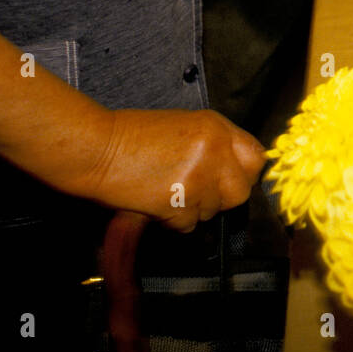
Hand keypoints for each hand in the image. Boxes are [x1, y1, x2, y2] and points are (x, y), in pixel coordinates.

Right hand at [76, 109, 265, 231]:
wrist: (97, 149)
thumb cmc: (131, 136)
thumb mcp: (183, 126)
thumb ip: (213, 145)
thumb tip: (232, 168)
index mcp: (216, 127)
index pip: (256, 157)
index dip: (244, 172)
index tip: (232, 179)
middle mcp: (214, 151)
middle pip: (241, 191)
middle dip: (222, 197)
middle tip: (197, 191)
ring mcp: (199, 178)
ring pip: (212, 211)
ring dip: (193, 208)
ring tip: (167, 190)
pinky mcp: (180, 203)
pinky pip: (189, 225)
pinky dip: (173, 221)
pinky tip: (156, 202)